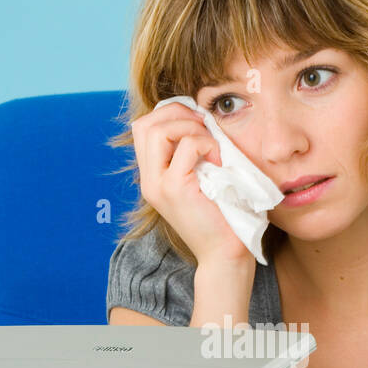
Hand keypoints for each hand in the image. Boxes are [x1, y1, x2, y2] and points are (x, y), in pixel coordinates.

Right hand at [131, 103, 256, 269]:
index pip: (143, 127)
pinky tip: (220, 162)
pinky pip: (187, 145)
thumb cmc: (221, 216)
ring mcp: (158, 185)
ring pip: (158, 130)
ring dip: (191, 128)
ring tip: (212, 146)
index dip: (169, 113)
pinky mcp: (175, 188)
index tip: (198, 122)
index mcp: (152, 176)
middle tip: (205, 128)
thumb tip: (201, 118)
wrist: (224, 254)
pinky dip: (207, 144)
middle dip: (177, 114)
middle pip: (145, 124)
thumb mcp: (201, 179)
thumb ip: (191, 155)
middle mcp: (149, 180)